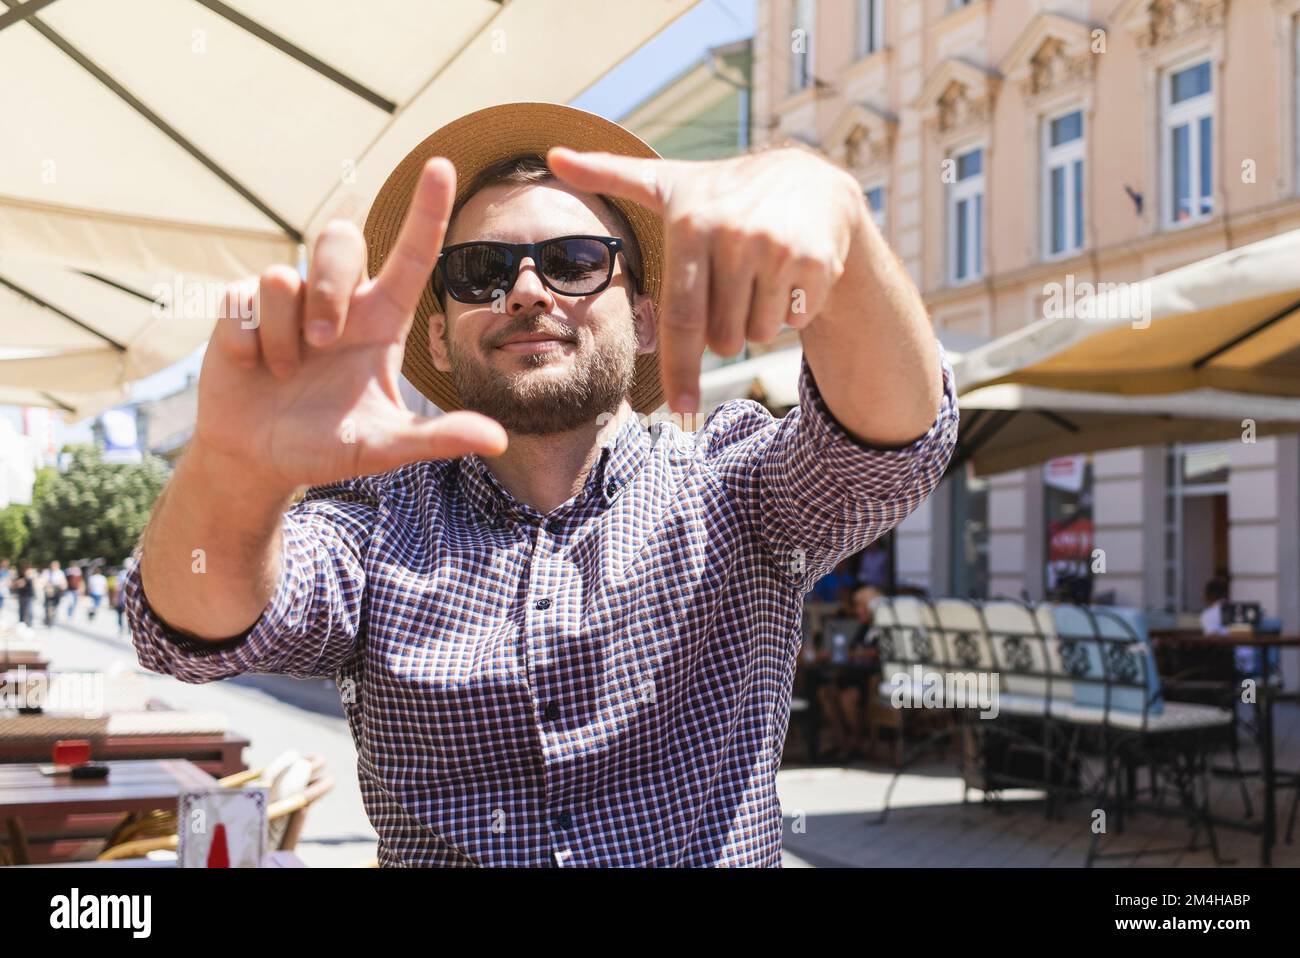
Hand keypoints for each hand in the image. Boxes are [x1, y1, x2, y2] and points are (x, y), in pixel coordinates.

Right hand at [193, 158, 506, 494]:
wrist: (259, 458)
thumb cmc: (328, 443)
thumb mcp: (384, 446)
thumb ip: (436, 439)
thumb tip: (498, 441)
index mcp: (381, 319)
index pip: (412, 254)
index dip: (427, 210)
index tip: (444, 165)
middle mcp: (339, 299)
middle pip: (340, 239)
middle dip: (329, 286)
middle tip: (323, 341)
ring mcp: (288, 300)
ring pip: (286, 275)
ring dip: (285, 331)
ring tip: (285, 370)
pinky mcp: (241, 308)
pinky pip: (245, 302)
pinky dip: (252, 346)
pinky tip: (256, 368)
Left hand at [548, 145, 864, 411]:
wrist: (809, 182)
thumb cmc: (723, 194)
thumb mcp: (669, 183)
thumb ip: (610, 174)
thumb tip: (552, 153)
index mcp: (691, 225)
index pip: (680, 318)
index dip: (679, 370)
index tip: (680, 409)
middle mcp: (733, 235)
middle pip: (721, 336)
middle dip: (724, 334)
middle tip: (731, 291)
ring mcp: (776, 249)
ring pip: (757, 335)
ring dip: (758, 323)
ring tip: (759, 278)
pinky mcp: (814, 262)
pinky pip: (792, 322)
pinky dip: (791, 312)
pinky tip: (789, 276)